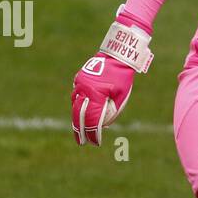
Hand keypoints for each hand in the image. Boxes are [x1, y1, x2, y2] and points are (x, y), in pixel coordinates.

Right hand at [71, 10, 153, 146]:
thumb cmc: (123, 77)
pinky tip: (81, 114)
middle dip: (80, 130)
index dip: (93, 133)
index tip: (94, 143)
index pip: (93, 119)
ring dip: (77, 118)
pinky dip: (78, 105)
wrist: (117, 54)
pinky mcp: (79, 78)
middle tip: (81, 142)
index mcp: (96, 94)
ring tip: (80, 131)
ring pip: (75, 105)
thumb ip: (111, 111)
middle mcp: (84, 89)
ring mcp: (80, 83)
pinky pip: (76, 95)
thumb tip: (102, 125)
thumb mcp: (121, 97)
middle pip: (79, 114)